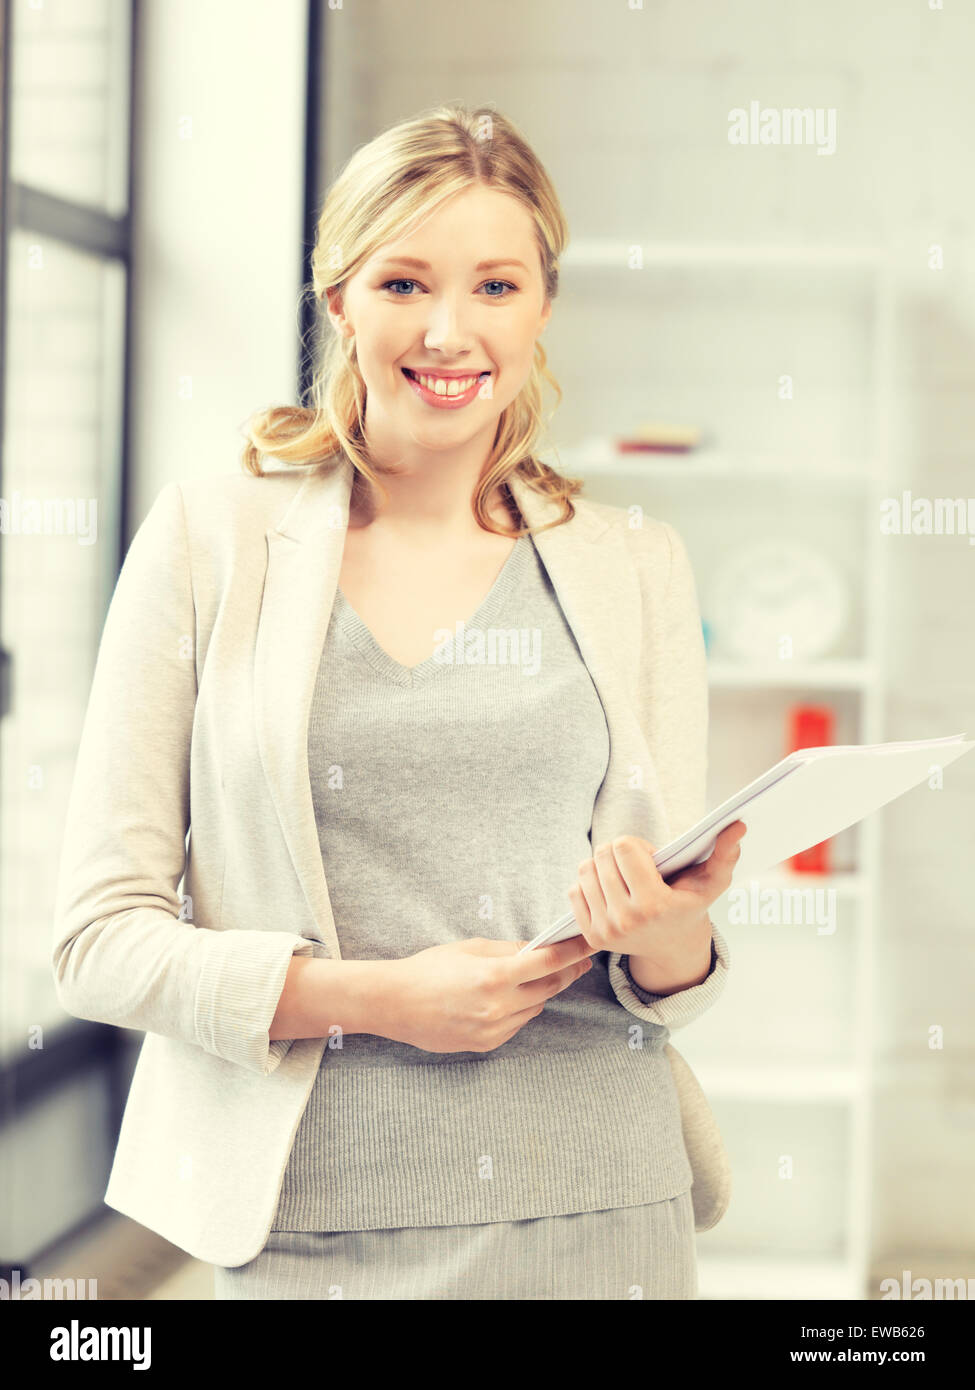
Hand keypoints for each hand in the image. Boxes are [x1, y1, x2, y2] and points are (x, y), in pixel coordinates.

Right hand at [378, 934, 599, 1054]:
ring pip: (534, 1008)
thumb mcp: (470, 949)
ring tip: (538, 976)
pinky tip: (511, 997)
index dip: (574, 952)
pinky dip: (520, 1009)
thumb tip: (537, 949)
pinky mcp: (487, 1044)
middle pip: (549, 987)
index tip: (590, 943)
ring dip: (540, 991)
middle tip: (580, 960)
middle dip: (567, 972)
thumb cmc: (429, 969)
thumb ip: (508, 950)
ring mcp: (494, 1029)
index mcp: (495, 976)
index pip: (549, 962)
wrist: (394, 1004)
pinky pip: (517, 1024)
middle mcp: (499, 1007)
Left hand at [567, 821, 746, 969]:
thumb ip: (725, 853)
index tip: (652, 860)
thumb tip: (739, 825)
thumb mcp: (712, 882)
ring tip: (625, 878)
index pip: (623, 847)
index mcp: (653, 904)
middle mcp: (626, 920)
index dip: (637, 845)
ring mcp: (606, 931)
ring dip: (603, 866)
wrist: (673, 948)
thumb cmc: (691, 905)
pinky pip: (574, 890)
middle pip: (601, 855)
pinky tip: (612, 891)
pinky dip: (590, 884)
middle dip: (619, 853)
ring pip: (585, 870)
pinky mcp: (591, 936)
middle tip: (638, 869)